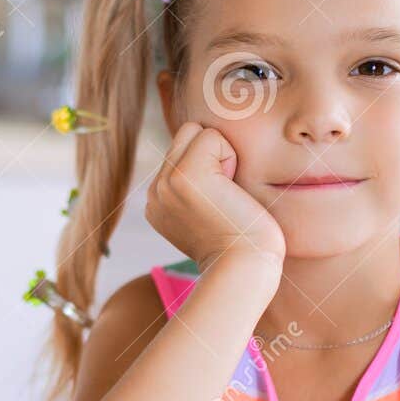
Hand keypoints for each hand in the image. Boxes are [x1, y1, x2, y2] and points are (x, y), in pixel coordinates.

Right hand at [145, 122, 284, 273]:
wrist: (244, 268)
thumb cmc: (243, 244)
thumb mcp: (210, 214)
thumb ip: (199, 188)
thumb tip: (213, 159)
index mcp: (158, 202)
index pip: (182, 151)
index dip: (210, 164)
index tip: (221, 203)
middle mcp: (154, 192)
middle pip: (186, 135)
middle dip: (212, 154)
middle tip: (226, 195)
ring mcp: (164, 184)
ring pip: (195, 132)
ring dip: (221, 155)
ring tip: (227, 194)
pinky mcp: (183, 176)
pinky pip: (210, 136)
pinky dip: (229, 156)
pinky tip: (230, 191)